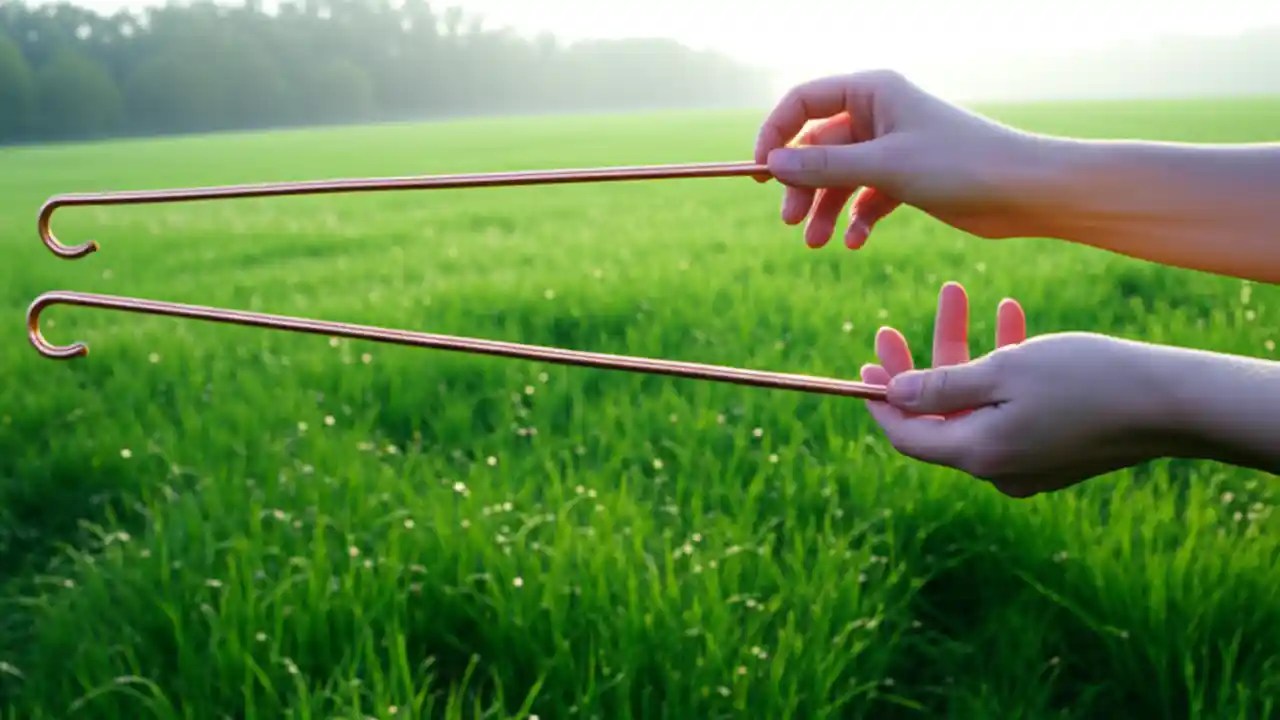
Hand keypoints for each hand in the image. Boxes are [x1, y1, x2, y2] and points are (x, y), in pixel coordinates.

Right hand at [754, 70, 1056, 248]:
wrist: (1025, 192)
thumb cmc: (961, 164)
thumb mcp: (884, 165)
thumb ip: (824, 165)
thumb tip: (771, 164)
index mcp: (872, 92)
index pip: (803, 102)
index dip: (775, 133)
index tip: (759, 172)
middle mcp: (878, 114)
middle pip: (816, 146)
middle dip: (801, 185)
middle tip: (790, 222)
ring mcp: (891, 148)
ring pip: (838, 177)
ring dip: (824, 210)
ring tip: (817, 243)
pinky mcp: (906, 179)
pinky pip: (864, 197)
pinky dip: (856, 219)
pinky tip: (856, 242)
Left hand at [859, 282, 1176, 497]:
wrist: (1172, 401)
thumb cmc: (1085, 378)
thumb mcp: (1003, 372)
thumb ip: (942, 386)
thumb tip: (894, 395)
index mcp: (978, 454)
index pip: (907, 436)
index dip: (880, 400)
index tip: (865, 362)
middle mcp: (998, 467)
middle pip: (937, 417)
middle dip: (919, 365)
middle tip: (892, 325)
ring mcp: (1028, 461)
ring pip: (975, 403)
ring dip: (963, 353)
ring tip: (959, 293)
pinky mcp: (1054, 448)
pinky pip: (1010, 406)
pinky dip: (1002, 367)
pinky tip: (1009, 315)